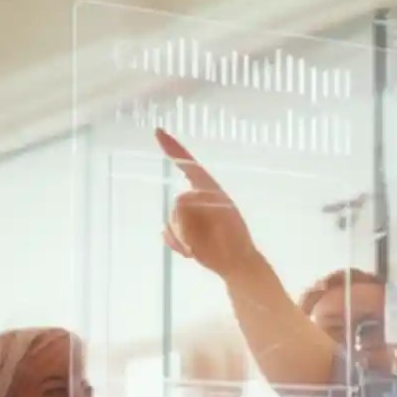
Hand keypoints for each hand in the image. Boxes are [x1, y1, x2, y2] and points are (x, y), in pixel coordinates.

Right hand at [155, 128, 258, 276]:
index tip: (158, 132)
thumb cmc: (234, 242)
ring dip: (182, 236)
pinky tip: (190, 253)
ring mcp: (191, 215)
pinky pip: (169, 232)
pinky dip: (176, 243)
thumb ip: (196, 208)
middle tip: (200, 240)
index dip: (173, 148)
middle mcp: (199, 200)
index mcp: (212, 191)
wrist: (238, 265)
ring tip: (199, 248)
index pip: (189, 165)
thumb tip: (178, 203)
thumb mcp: (220, 221)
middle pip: (179, 202)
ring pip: (172, 218)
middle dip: (184, 223)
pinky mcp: (186, 230)